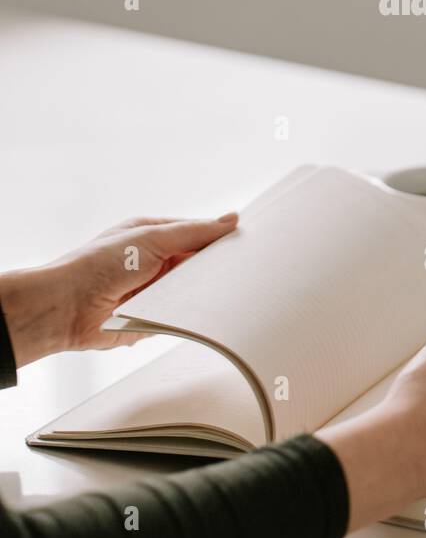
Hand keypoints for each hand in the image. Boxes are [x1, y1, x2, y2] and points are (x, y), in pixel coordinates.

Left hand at [0, 214, 237, 367]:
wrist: (65, 308)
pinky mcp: (151, 318)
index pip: (198, 234)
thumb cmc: (98, 264)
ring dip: (201, 293)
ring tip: (226, 292)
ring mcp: (154, 291)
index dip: (221, 238)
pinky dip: (187, 316)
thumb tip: (230, 219)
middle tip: (244, 270)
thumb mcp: (151, 238)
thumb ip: (193, 232)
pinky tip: (201, 315)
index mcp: (154, 236)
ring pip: (192, 292)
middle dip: (214, 268)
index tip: (248, 241)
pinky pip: (179, 317)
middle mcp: (155, 262)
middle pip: (198, 264)